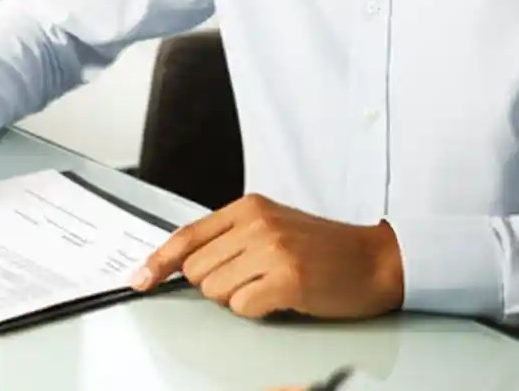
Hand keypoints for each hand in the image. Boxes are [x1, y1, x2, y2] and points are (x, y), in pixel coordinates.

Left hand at [129, 194, 403, 319]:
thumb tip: (183, 264)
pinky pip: (243, 308)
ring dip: (238, 299)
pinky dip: (257, 311)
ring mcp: (272, 249)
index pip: (188, 235)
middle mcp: (256, 223)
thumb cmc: (325, 250)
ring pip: (216, 292)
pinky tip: (282, 299)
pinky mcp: (288, 278)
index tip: (140, 278)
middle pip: (197, 270)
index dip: (159, 261)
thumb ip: (231, 238)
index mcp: (248, 207)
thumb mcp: (272, 228)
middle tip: (252, 280)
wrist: (378, 260)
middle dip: (217, 285)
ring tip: (271, 287)